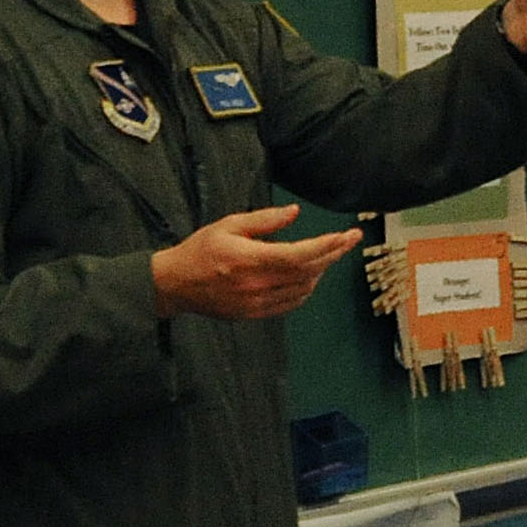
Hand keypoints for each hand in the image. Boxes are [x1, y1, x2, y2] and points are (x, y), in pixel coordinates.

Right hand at [150, 204, 361, 320]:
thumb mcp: (228, 225)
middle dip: (333, 254)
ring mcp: (257, 303)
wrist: (175, 285)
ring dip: (321, 270)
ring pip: (304, 288)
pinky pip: (292, 302)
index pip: (298, 255)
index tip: (346, 236)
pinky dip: (307, 287)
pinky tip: (311, 274)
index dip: (326, 246)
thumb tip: (294, 212)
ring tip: (330, 253)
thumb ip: (264, 220)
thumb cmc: (200, 250)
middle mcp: (256, 284)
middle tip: (351, 239)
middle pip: (308, 271)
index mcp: (249, 260)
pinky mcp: (256, 314)